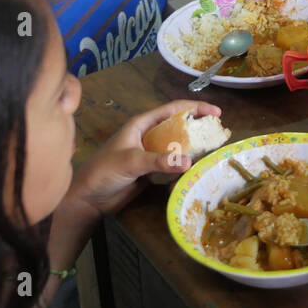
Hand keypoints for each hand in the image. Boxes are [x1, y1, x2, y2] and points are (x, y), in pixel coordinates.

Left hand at [65, 100, 223, 219]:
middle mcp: (148, 135)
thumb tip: (188, 162)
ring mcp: (150, 153)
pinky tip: (196, 168)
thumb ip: (159, 161)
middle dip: (198, 126)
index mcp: (141, 124)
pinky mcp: (151, 171)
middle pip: (178, 125)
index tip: (216, 113)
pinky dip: (185, 165)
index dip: (195, 107)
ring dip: (194, 147)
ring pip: (177, 145)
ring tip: (213, 150)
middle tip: (219, 132)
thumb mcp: (131, 162)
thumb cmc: (104, 172)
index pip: (173, 109)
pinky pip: (173, 164)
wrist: (88, 199)